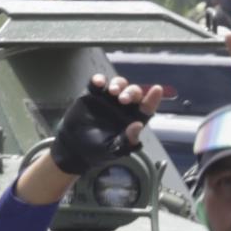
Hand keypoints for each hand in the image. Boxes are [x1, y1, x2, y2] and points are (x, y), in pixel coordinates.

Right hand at [51, 72, 167, 174]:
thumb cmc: (97, 151)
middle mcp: (122, 107)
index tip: (157, 89)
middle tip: (123, 99)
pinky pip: (98, 82)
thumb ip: (126, 139)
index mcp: (132, 119)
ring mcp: (107, 99)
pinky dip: (99, 79)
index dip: (152, 99)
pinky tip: (99, 83)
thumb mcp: (113, 149)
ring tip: (112, 91)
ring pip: (119, 84)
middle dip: (131, 92)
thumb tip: (138, 125)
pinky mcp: (93, 94)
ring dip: (118, 84)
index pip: (146, 107)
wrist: (74, 148)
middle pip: (133, 93)